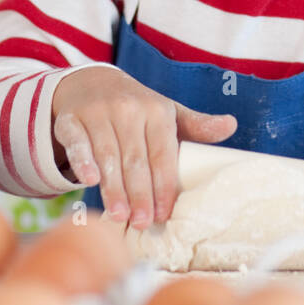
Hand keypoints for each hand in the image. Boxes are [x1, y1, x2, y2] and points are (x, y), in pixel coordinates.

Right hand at [52, 66, 236, 227]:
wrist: (92, 82)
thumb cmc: (137, 108)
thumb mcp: (167, 113)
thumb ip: (196, 126)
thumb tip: (231, 125)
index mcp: (156, 110)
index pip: (162, 153)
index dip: (163, 184)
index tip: (164, 213)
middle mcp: (128, 109)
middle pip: (135, 158)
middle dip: (139, 193)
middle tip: (143, 222)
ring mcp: (98, 113)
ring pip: (107, 155)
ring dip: (113, 187)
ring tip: (119, 215)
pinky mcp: (72, 119)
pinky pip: (77, 142)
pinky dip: (82, 161)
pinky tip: (88, 181)